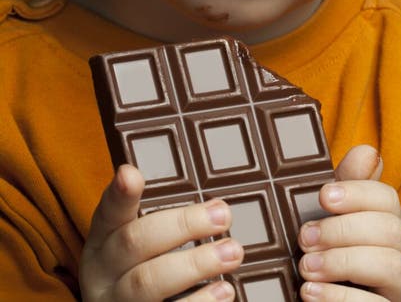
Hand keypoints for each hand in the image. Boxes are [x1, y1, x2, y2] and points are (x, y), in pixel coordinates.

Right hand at [79, 164, 242, 300]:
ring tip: (233, 252)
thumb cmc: (139, 274)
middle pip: (135, 242)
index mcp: (103, 242)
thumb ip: (162, 223)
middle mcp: (104, 273)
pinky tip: (224, 290)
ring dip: (196, 264)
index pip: (109, 212)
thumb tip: (213, 206)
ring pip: (148, 283)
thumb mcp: (136, 246)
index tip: (131, 174)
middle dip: (182, 225)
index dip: (120, 194)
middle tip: (223, 215)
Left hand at [297, 145, 400, 300]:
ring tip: (306, 268)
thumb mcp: (335, 224)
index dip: (358, 192)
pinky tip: (310, 293)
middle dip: (345, 230)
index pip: (389, 199)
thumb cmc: (333, 265)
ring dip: (344, 262)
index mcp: (389, 229)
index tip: (322, 196)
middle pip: (393, 230)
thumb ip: (347, 190)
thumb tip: (367, 150)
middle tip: (305, 238)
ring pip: (394, 267)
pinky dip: (340, 299)